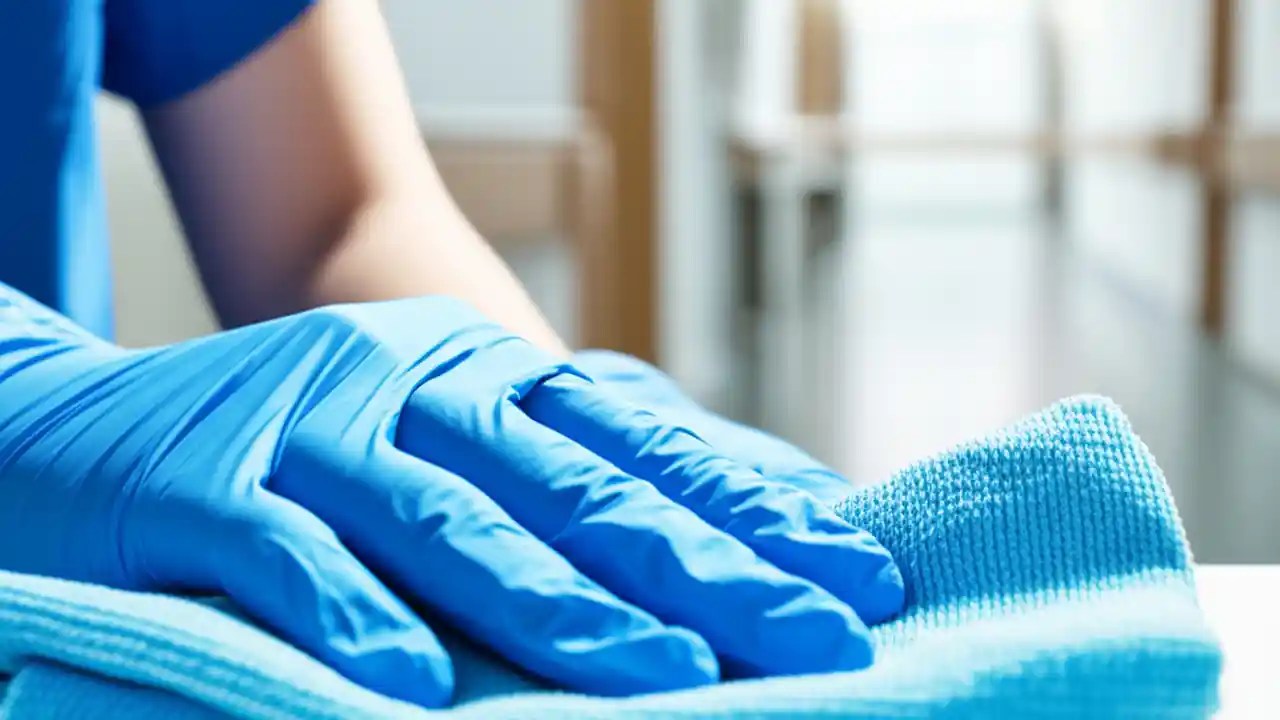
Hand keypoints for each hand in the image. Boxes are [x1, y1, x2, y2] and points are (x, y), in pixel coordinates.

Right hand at [0, 287, 901, 705]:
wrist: (84, 418)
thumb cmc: (294, 449)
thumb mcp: (433, 438)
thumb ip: (550, 478)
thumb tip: (704, 538)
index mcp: (480, 372)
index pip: (640, 442)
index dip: (747, 509)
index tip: (851, 570)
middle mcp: (412, 385)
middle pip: (577, 484)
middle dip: (704, 566)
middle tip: (817, 629)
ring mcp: (309, 427)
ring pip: (454, 522)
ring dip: (560, 606)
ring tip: (665, 675)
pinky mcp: (203, 486)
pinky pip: (289, 556)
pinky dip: (354, 618)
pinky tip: (414, 691)